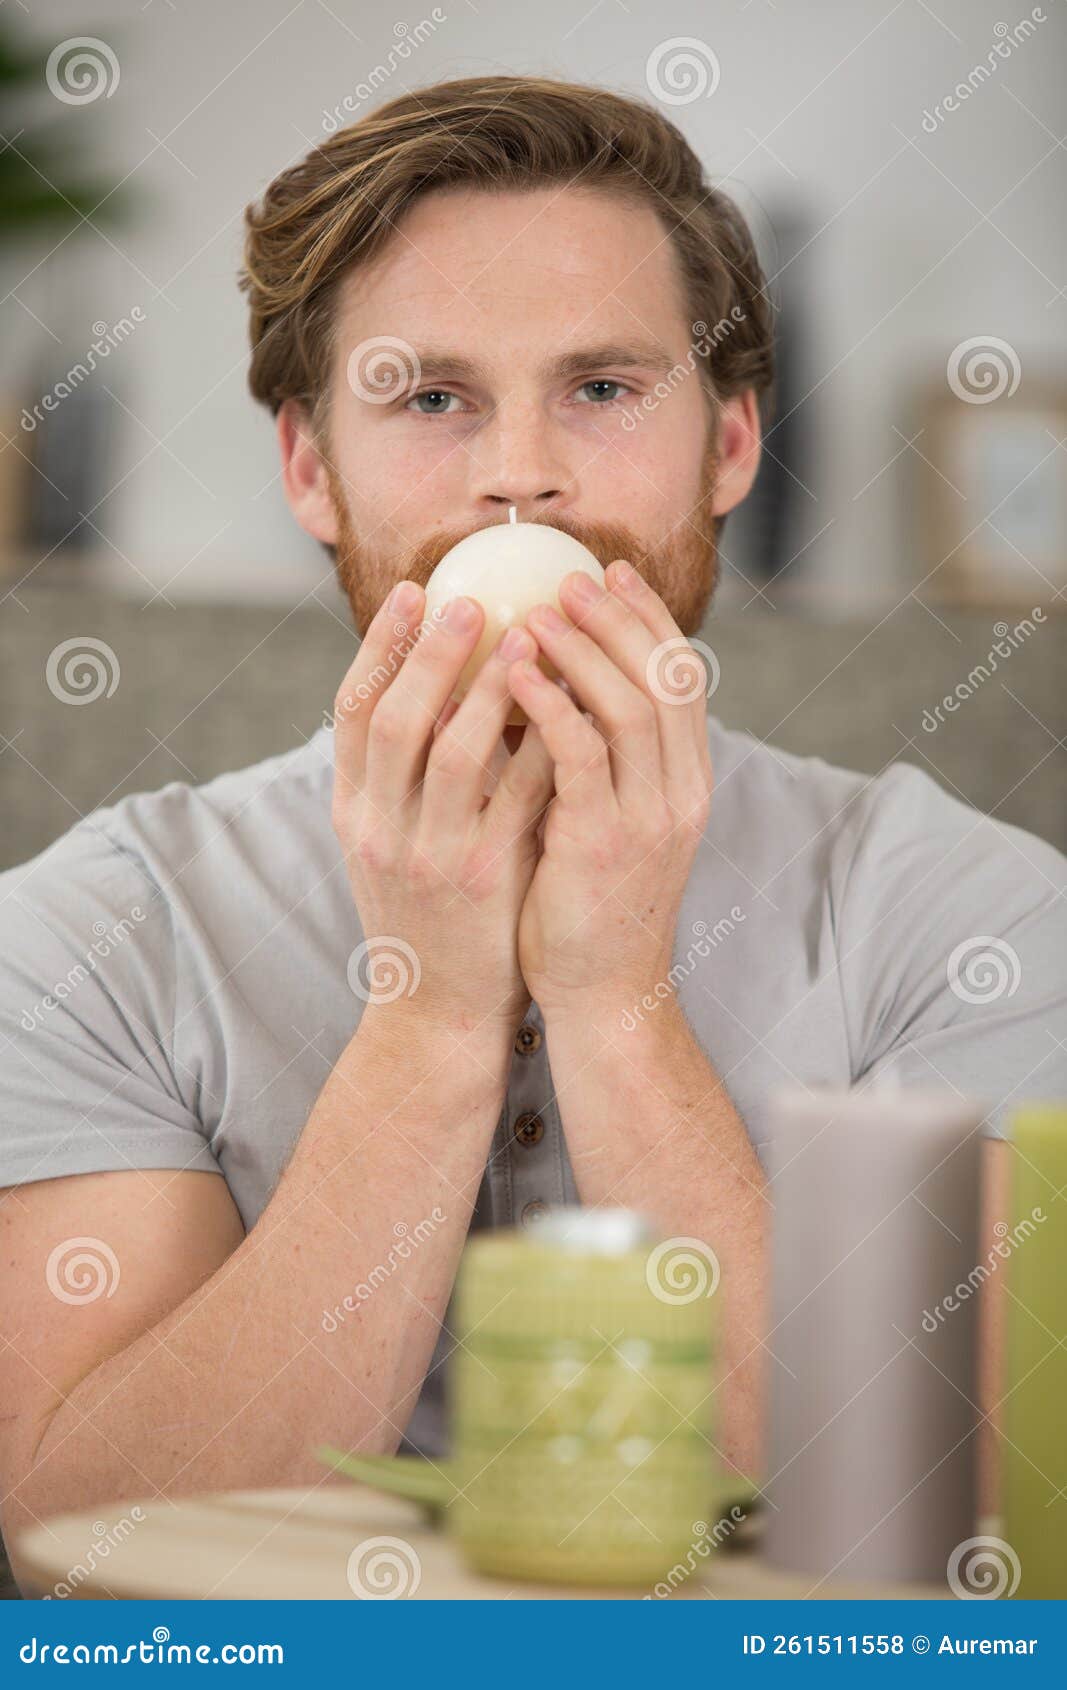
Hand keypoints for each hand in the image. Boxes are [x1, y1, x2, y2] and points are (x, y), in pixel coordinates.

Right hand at [332, 585, 555, 1055]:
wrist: (436, 1012)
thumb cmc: (427, 914)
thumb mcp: (392, 842)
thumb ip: (404, 775)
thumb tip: (438, 684)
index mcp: (352, 812)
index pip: (352, 712)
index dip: (381, 647)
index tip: (415, 594)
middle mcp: (379, 829)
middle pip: (396, 720)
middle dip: (432, 653)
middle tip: (470, 600)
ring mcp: (429, 856)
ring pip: (454, 752)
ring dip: (489, 688)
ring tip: (525, 636)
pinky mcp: (482, 880)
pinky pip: (514, 798)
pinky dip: (538, 746)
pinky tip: (568, 709)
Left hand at [505, 561, 713, 1020]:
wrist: (601, 993)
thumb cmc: (588, 904)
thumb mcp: (605, 818)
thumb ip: (594, 758)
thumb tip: (552, 686)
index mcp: (687, 781)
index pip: (682, 676)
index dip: (649, 618)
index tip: (609, 573)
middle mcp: (682, 791)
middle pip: (665, 675)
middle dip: (619, 617)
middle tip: (570, 576)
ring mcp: (650, 816)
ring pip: (628, 703)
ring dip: (582, 648)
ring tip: (534, 612)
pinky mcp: (606, 840)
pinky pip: (581, 752)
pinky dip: (551, 702)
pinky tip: (516, 671)